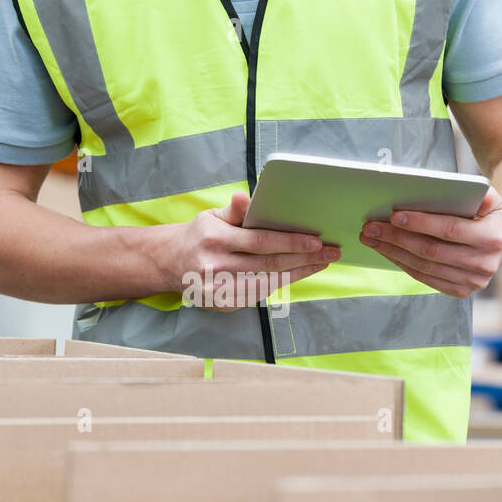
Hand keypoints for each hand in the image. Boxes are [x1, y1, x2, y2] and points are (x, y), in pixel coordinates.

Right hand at [166, 191, 338, 309]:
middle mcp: (216, 267)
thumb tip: (244, 196)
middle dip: (304, 259)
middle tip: (330, 254)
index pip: (260, 242)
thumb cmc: (200, 235)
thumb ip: (235, 210)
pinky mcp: (223, 304)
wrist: (171, 264)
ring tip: (321, 264)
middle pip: (270, 265)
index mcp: (215, 239)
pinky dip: (282, 284)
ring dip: (299, 274)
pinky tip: (298, 274)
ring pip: (268, 283)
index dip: (291, 242)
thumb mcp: (213, 216)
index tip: (317, 242)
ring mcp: (219, 290)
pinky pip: (259, 294)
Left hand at [359, 186, 501, 298]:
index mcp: (492, 238)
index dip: (421, 223)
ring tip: (371, 238)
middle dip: (397, 238)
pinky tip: (386, 250)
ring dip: (392, 252)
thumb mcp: (492, 198)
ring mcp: (472, 282)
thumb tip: (464, 191)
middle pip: (431, 251)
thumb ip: (480, 195)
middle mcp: (484, 264)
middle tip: (370, 227)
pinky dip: (402, 263)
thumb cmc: (488, 215)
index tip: (394, 215)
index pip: (450, 230)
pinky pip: (424, 278)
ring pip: (423, 267)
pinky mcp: (460, 291)